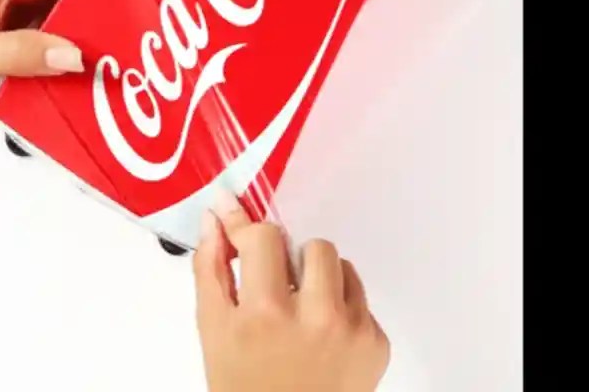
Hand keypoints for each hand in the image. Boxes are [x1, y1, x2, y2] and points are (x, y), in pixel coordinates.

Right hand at [193, 194, 390, 391]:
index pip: (263, 236)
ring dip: (318, 277)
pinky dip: (340, 307)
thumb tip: (215, 222)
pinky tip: (320, 336)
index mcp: (266, 313)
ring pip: (339, 264)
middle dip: (287, 259)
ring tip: (300, 312)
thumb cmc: (246, 389)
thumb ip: (211, 269)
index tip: (237, 214)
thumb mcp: (213, 331)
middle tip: (274, 286)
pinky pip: (360, 297)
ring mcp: (351, 330)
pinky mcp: (376, 342)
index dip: (247, 225)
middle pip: (308, 245)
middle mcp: (314, 317)